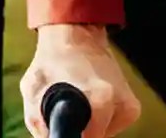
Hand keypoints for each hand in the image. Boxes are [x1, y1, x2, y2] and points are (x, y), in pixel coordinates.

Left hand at [20, 24, 140, 137]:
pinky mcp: (132, 109)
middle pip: (93, 137)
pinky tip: (89, 101)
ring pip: (101, 135)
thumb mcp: (33, 90)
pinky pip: (109, 127)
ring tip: (76, 101)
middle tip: (64, 111)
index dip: (70, 136)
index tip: (62, 127)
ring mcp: (129, 108)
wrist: (77, 36)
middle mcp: (120, 105)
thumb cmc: (52, 62)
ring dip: (87, 126)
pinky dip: (97, 121)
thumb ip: (40, 124)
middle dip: (78, 130)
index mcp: (99, 101)